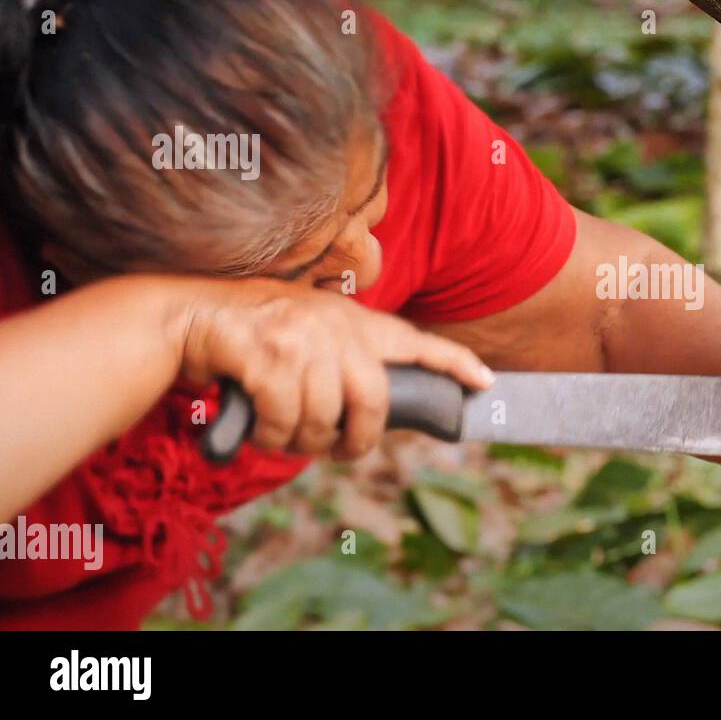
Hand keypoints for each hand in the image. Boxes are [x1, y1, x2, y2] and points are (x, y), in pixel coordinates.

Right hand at [176, 278, 492, 458]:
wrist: (187, 315)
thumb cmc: (252, 335)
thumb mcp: (308, 330)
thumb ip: (341, 355)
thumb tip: (369, 412)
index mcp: (351, 320)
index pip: (415, 341)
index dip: (454, 362)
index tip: (486, 382)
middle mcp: (333, 325)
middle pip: (373, 400)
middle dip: (361, 439)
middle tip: (343, 452)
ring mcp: (301, 340)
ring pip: (325, 417)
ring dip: (305, 443)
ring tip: (289, 441)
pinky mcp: (267, 358)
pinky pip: (286, 421)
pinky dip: (274, 439)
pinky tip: (264, 434)